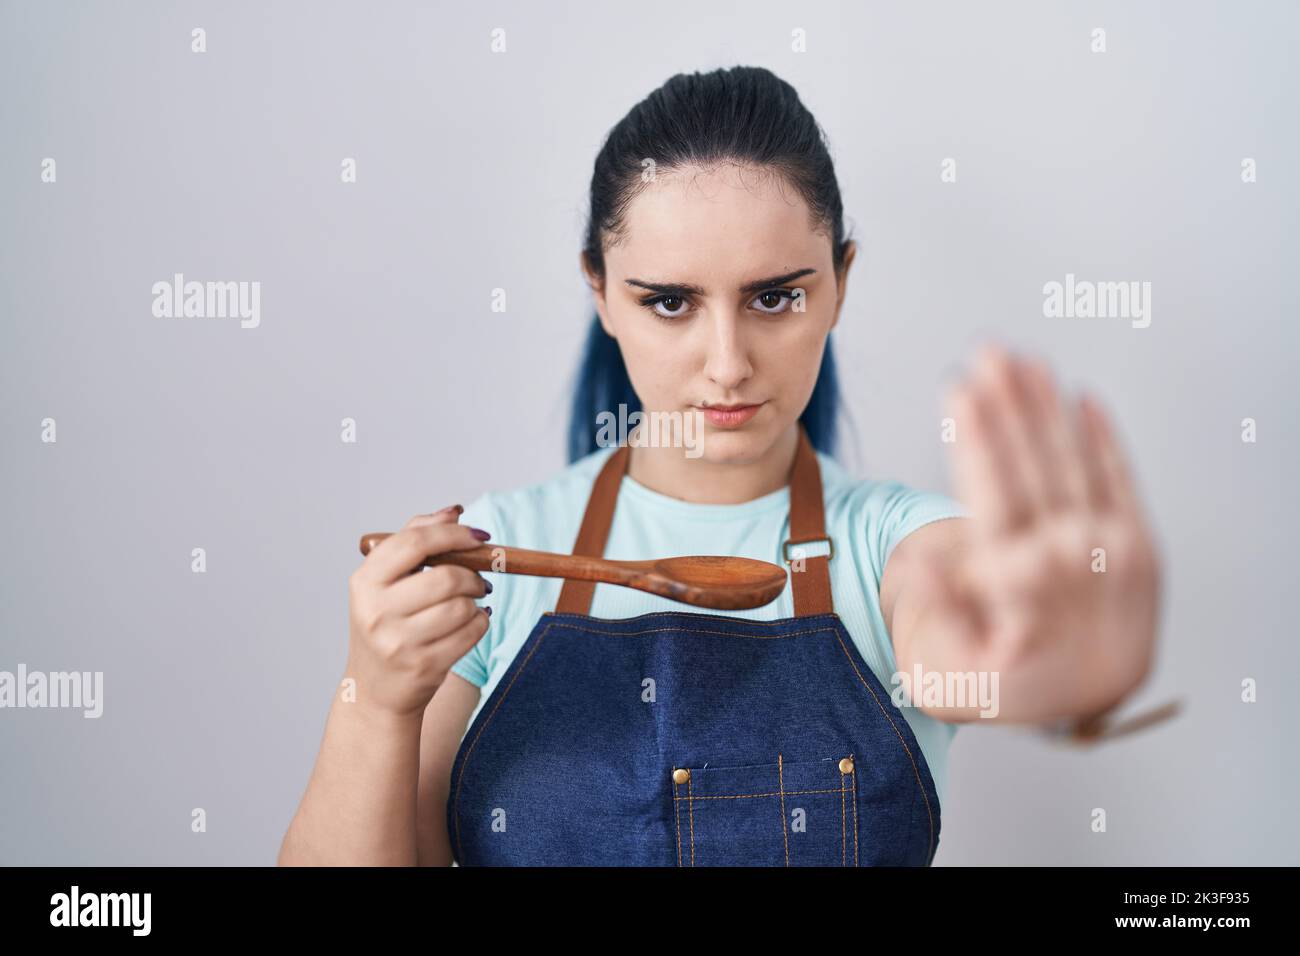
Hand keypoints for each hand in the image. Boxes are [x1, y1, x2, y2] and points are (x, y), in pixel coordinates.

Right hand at [345, 506, 491, 718]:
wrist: (374, 690)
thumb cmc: (386, 625)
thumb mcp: (385, 582)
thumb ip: (414, 540)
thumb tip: (453, 512)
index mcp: (365, 581)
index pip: (415, 542)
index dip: (454, 534)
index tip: (479, 536)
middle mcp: (376, 611)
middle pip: (447, 577)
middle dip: (473, 576)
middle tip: (479, 581)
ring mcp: (398, 642)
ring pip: (462, 607)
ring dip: (477, 602)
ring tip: (471, 604)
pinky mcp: (423, 666)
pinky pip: (471, 633)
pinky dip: (481, 623)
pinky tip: (472, 622)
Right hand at [914, 346, 1162, 723]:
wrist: (1078, 703)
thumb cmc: (997, 680)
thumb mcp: (945, 669)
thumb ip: (939, 611)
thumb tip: (924, 561)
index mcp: (1023, 590)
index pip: (995, 497)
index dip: (978, 439)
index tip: (959, 390)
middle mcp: (1074, 565)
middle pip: (1035, 468)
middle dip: (1008, 405)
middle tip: (986, 352)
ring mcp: (1114, 552)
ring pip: (1075, 464)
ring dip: (1047, 407)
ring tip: (1020, 359)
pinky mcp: (1140, 544)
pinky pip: (1120, 480)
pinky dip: (1103, 439)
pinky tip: (1080, 399)